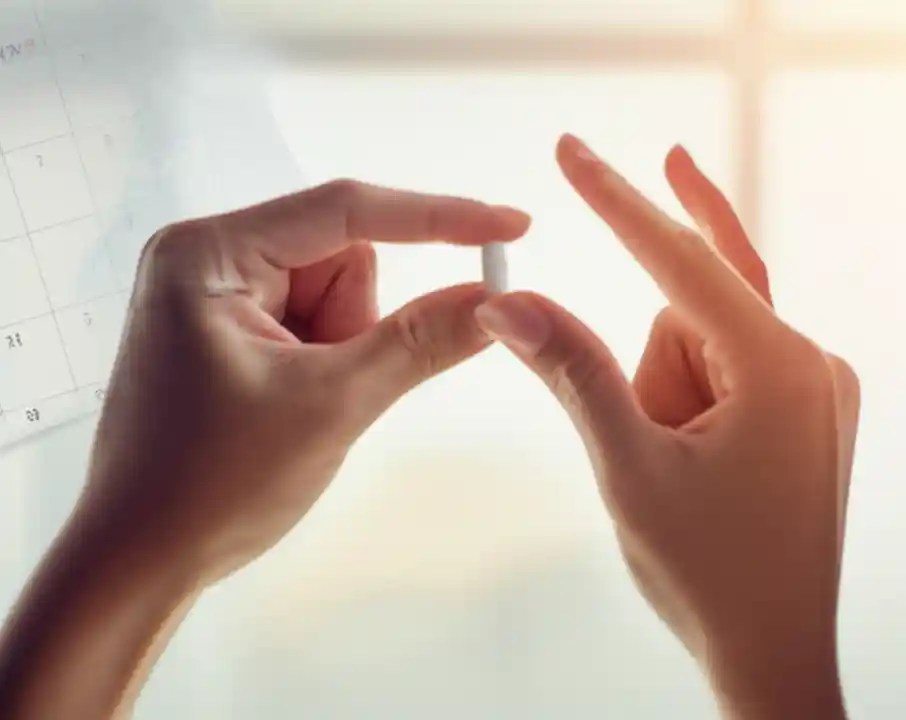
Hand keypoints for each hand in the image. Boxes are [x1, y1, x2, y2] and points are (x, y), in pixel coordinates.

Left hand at [0, 181, 527, 718]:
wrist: (139, 559)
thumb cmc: (213, 483)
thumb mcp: (332, 405)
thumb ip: (421, 341)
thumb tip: (499, 297)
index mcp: (211, 252)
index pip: (349, 210)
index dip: (440, 217)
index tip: (513, 226)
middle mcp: (208, 255)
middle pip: (345, 256)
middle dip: (359, 322)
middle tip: (326, 387)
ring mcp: (216, 292)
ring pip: (339, 293)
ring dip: (345, 349)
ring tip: (298, 404)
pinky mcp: (229, 327)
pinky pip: (317, 323)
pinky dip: (329, 361)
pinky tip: (289, 406)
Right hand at [475, 137, 857, 719]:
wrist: (774, 655)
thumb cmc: (712, 576)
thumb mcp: (627, 470)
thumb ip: (571, 373)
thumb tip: (509, 301)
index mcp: (782, 369)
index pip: (680, 263)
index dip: (616, 203)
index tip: (572, 149)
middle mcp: (814, 364)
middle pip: (689, 313)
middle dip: (650, 377)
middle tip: (656, 451)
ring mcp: (818, 388)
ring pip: (702, 346)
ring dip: (666, 397)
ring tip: (682, 476)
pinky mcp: (809, 410)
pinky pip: (730, 370)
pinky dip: (694, 402)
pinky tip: (703, 468)